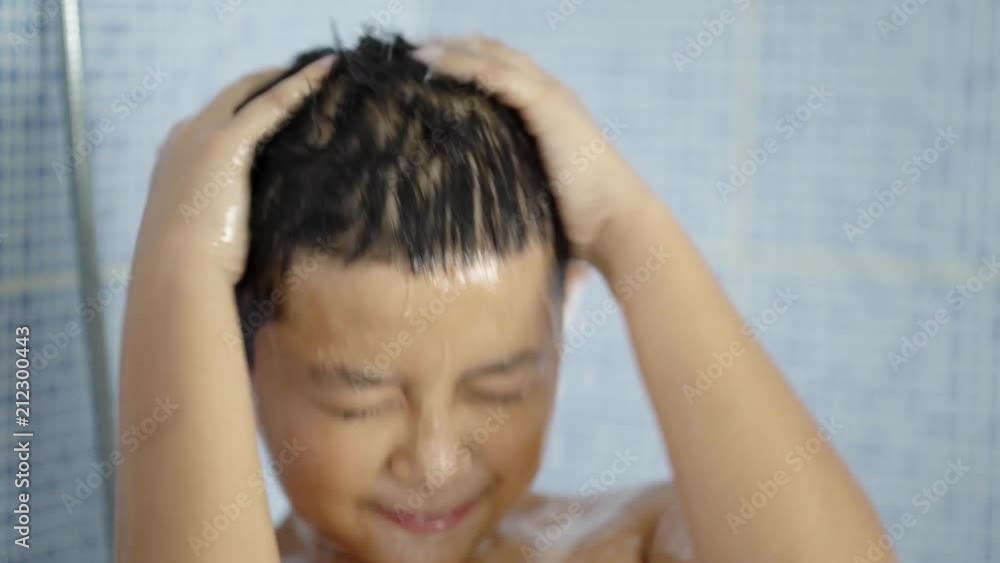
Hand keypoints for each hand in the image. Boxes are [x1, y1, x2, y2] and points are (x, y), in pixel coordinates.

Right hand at [133, 55, 335, 284]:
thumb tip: (244, 236)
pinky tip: (325, 73)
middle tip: (301, 74)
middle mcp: (183, 138)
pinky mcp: (226, 143)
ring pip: (252, 93)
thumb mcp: (202, 236)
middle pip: (230, 97)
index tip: (270, 105)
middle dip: (264, 83)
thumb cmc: (192, 270)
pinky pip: (272, 104)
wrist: (175, 274)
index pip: (213, 121)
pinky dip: (300, 85)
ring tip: (319, 69)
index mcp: (173, 159)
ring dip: (286, 79)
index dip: (243, 109)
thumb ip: (220, 218)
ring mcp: (201, 137)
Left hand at [412, 36, 654, 265]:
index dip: (468, 62)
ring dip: (451, 50)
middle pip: (496, 55)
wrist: (616, 222)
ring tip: (415, 50)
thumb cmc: (582, 222)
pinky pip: (495, 75)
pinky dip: (463, 65)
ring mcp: (551, 97)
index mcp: (550, 111)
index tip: (429, 68)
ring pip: (493, 57)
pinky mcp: (547, 105)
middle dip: (455, 47)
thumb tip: (482, 216)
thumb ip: (514, 187)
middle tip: (414, 50)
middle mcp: (551, 95)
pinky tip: (433, 64)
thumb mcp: (537, 195)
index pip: (504, 72)